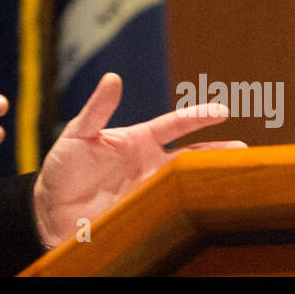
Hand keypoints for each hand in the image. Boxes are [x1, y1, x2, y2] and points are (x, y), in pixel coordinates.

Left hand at [32, 73, 245, 247]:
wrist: (49, 207)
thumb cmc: (64, 165)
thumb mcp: (78, 132)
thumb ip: (97, 109)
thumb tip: (112, 78)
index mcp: (139, 140)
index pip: (175, 125)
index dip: (197, 117)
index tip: (222, 111)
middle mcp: (150, 165)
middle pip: (191, 156)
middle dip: (217, 153)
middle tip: (244, 152)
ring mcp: (149, 190)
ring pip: (187, 184)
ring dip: (208, 182)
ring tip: (236, 182)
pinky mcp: (144, 215)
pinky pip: (171, 212)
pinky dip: (189, 210)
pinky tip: (206, 211)